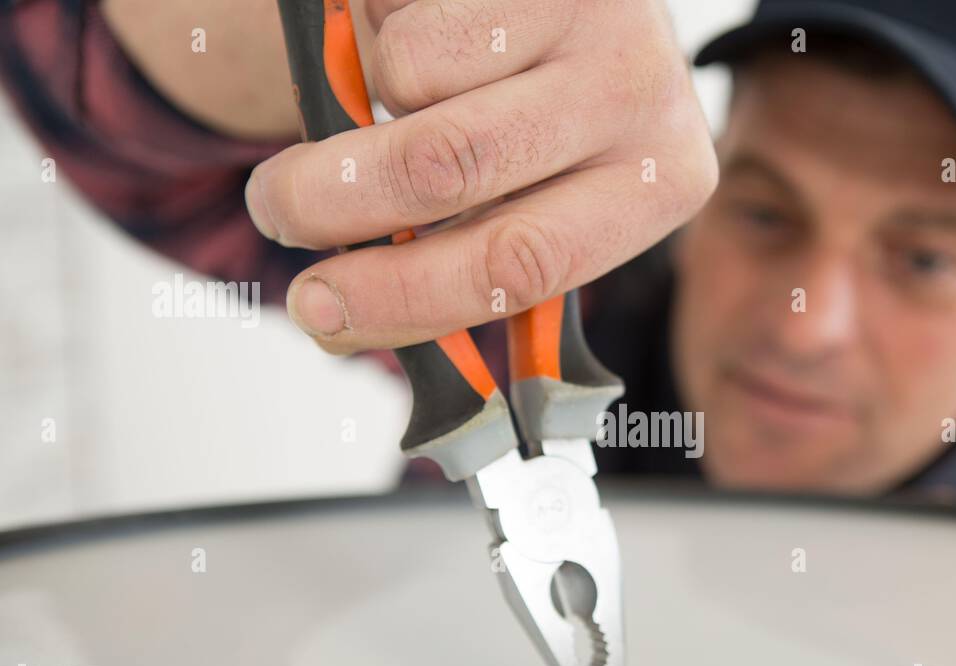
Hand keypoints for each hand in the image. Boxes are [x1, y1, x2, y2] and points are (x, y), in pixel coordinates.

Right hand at [244, 0, 717, 353]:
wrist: (575, 7)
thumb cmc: (552, 126)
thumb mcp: (538, 205)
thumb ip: (464, 265)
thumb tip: (336, 324)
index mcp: (659, 184)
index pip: (519, 262)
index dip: (402, 297)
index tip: (315, 311)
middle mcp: (643, 91)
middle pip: (450, 168)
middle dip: (337, 201)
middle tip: (276, 209)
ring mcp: (592, 8)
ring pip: (411, 77)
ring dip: (362, 107)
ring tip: (390, 106)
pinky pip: (405, 13)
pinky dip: (377, 36)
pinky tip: (418, 38)